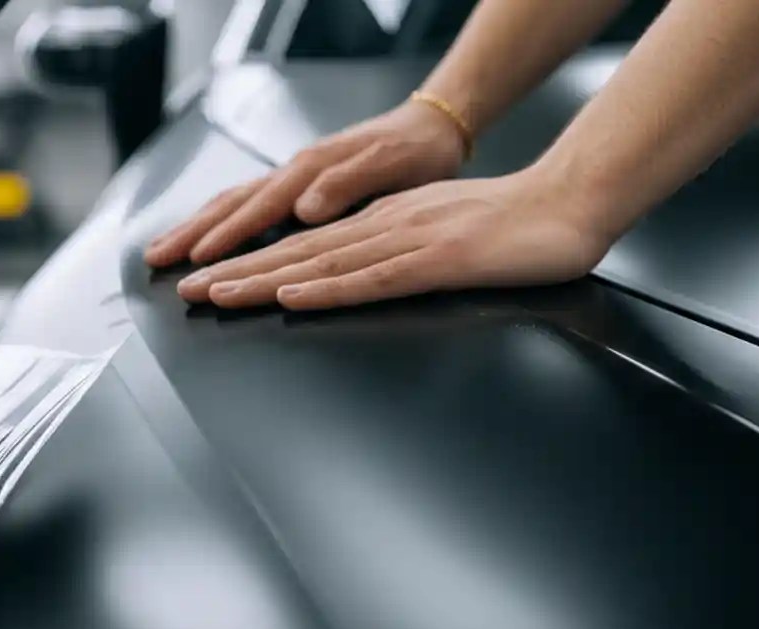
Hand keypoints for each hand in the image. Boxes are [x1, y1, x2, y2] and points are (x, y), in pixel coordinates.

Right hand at [144, 100, 468, 267]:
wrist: (431, 127)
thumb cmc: (415, 152)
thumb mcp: (390, 167)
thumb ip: (346, 185)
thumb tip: (304, 209)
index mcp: (310, 172)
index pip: (256, 210)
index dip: (225, 239)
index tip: (196, 263)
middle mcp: (294, 174)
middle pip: (230, 205)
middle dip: (190, 235)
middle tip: (154, 261)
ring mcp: (293, 178)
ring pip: (233, 202)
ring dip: (196, 228)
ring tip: (164, 250)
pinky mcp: (300, 184)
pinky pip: (248, 201)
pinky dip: (220, 220)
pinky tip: (208, 233)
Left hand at [176, 167, 614, 310]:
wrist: (570, 202)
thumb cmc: (515, 226)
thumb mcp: (445, 236)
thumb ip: (405, 250)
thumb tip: (368, 270)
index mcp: (387, 222)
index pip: (309, 246)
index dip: (256, 263)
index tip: (213, 281)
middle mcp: (387, 225)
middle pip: (301, 252)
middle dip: (239, 271)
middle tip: (188, 290)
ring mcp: (411, 240)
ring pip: (324, 262)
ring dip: (266, 280)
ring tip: (218, 294)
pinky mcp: (440, 259)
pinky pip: (375, 277)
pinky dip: (330, 288)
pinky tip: (295, 297)